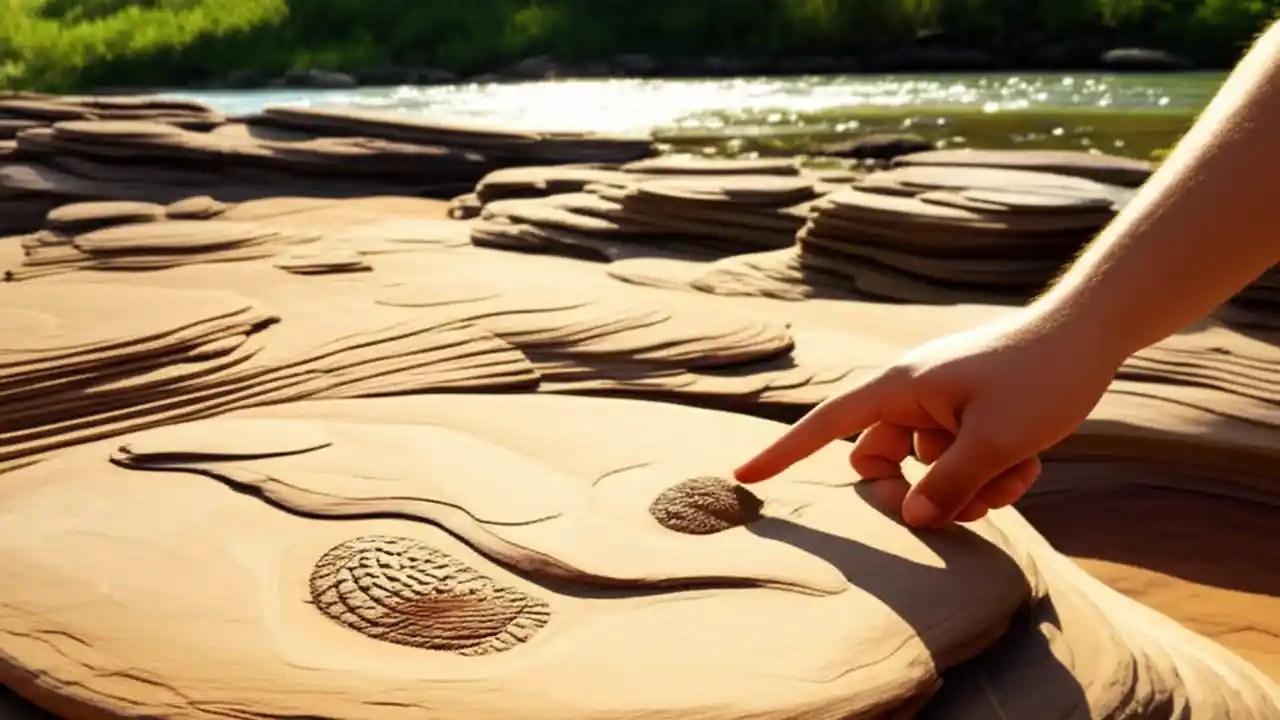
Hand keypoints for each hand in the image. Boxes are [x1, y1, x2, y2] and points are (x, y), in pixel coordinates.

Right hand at [733, 310, 1123, 527]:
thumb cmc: (1041, 376)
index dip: (783, 452)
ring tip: (1017, 475)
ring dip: (968, 486)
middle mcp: (911, 395)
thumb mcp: (996, 441)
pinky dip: (989, 473)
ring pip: (928, 469)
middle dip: (922, 494)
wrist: (1090, 333)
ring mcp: (940, 405)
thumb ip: (949, 485)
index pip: (825, 424)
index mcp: (899, 388)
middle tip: (968, 505)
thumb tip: (914, 520)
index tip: (744, 475)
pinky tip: (1029, 464)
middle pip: (880, 463)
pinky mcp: (968, 415)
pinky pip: (959, 461)